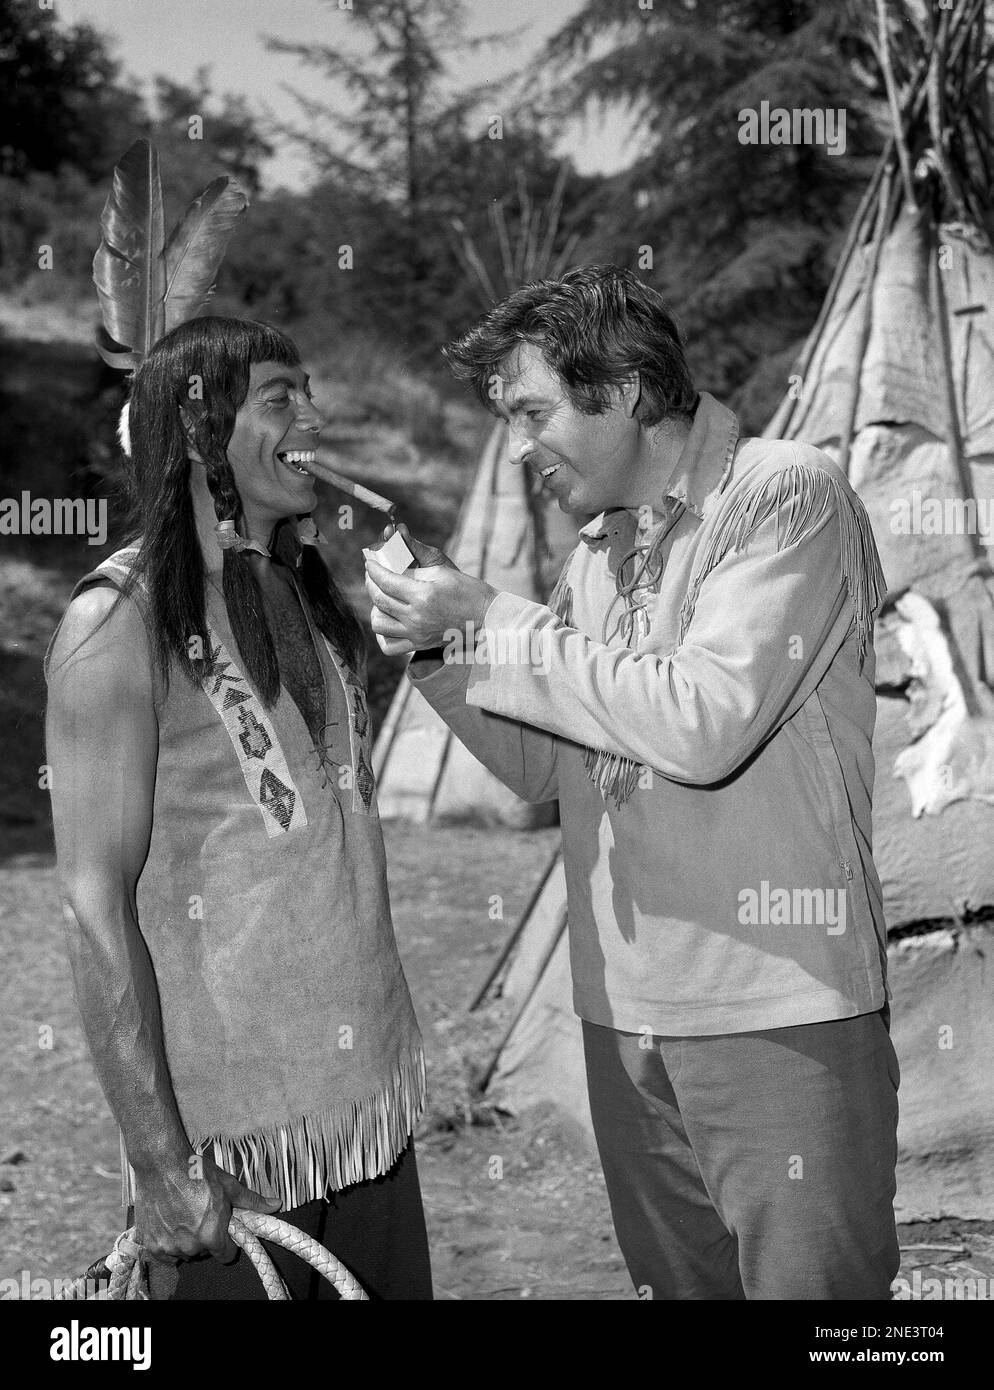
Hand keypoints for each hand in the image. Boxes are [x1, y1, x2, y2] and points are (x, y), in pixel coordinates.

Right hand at [133, 1152, 281, 1264]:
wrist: (162, 1164)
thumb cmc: (196, 1173)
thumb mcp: (228, 1185)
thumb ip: (252, 1201)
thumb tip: (276, 1204)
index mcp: (212, 1235)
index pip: (226, 1255)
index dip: (228, 1243)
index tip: (224, 1231)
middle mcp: (190, 1246)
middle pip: (205, 1252)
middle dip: (207, 1238)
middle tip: (203, 1216)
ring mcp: (169, 1247)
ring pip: (184, 1253)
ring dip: (186, 1241)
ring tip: (185, 1216)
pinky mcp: (151, 1244)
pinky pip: (164, 1255)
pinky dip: (168, 1243)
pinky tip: (171, 1223)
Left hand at [365, 527, 496, 651]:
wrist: (485, 617)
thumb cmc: (466, 590)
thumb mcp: (442, 571)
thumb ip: (413, 568)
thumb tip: (390, 562)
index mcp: (423, 595)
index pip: (386, 580)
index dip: (374, 569)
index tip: (369, 562)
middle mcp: (416, 616)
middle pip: (379, 599)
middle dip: (370, 582)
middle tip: (372, 574)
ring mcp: (416, 633)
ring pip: (378, 623)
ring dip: (374, 608)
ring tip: (382, 598)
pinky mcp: (418, 645)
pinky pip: (389, 645)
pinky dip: (382, 634)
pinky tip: (388, 621)